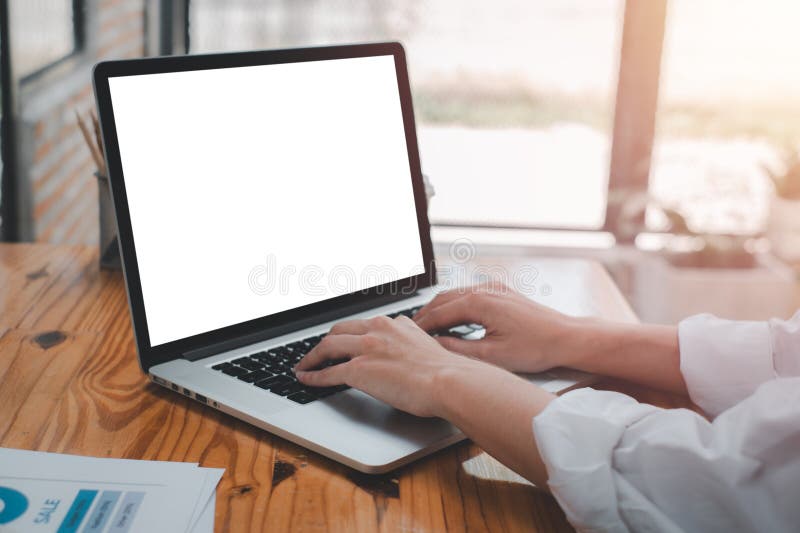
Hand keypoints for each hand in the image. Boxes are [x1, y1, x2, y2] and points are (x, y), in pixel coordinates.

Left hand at [294, 315, 479, 416]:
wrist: (448, 381)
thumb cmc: (445, 372)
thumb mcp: (426, 345)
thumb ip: (410, 342)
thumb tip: (407, 351)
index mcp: (394, 324)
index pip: (362, 325)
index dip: (349, 334)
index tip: (344, 340)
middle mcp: (378, 330)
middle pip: (339, 331)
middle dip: (326, 341)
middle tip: (319, 351)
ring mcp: (366, 349)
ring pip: (329, 346)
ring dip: (313, 356)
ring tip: (305, 364)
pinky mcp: (359, 370)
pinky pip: (328, 372)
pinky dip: (313, 375)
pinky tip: (306, 379)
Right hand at [413, 284, 581, 372]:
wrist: (566, 337)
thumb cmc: (535, 348)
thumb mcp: (492, 356)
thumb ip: (459, 349)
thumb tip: (435, 346)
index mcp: (479, 303)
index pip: (439, 313)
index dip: (422, 326)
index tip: (409, 336)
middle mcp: (485, 290)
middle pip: (444, 299)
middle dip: (426, 314)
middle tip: (411, 330)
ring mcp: (494, 288)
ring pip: (456, 294)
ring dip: (440, 308)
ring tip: (427, 325)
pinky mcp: (502, 292)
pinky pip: (470, 294)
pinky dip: (455, 304)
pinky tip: (452, 317)